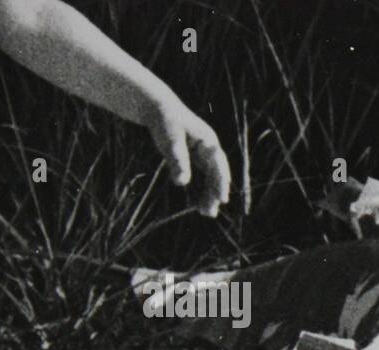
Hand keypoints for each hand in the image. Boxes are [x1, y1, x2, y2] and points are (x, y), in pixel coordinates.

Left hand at [146, 97, 230, 216]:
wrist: (157, 107)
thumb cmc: (164, 122)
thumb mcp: (170, 140)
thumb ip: (177, 160)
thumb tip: (182, 183)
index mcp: (208, 141)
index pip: (219, 165)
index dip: (221, 183)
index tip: (222, 199)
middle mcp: (209, 149)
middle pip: (217, 175)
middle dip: (215, 193)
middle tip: (210, 213)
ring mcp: (203, 154)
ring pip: (210, 178)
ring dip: (209, 195)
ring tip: (206, 213)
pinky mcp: (194, 158)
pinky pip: (202, 178)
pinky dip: (201, 190)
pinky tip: (197, 204)